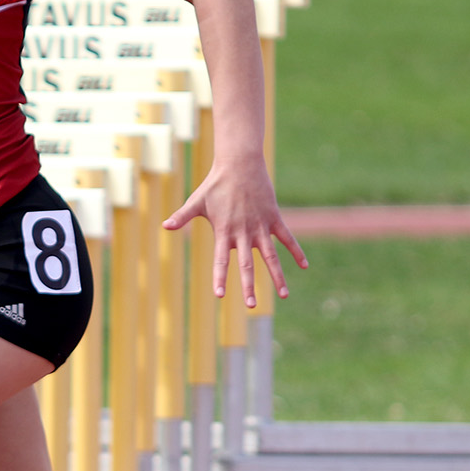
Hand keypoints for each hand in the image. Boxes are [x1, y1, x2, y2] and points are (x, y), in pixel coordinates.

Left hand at [162, 155, 308, 308]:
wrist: (239, 164)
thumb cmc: (215, 184)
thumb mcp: (196, 201)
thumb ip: (182, 216)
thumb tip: (164, 226)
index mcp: (224, 231)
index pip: (220, 260)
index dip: (219, 277)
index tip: (220, 295)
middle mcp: (243, 233)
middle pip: (246, 265)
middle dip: (248, 286)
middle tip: (251, 306)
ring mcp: (260, 227)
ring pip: (270, 256)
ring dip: (277, 276)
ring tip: (284, 295)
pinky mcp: (273, 218)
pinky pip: (287, 238)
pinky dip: (296, 251)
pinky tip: (305, 266)